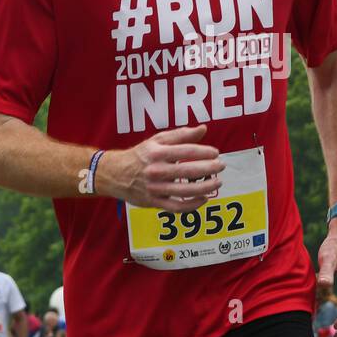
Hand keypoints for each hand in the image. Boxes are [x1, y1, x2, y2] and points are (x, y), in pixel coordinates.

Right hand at [98, 125, 224, 212]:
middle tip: (221, 166)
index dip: (204, 152)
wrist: (115, 174)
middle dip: (208, 169)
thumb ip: (181, 135)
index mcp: (156, 153)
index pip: (185, 152)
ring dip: (204, 188)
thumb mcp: (157, 140)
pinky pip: (176, 207)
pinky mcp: (154, 202)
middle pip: (187, 171)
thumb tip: (203, 129)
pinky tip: (204, 199)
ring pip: (184, 192)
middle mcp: (155, 171)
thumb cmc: (140, 155)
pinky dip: (192, 205)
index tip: (216, 153)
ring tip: (217, 183)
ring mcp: (154, 188)